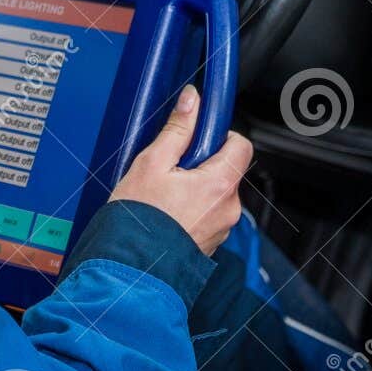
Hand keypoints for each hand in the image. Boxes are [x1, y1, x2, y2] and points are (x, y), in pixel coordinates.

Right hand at [109, 85, 251, 254]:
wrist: (130, 270)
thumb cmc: (139, 220)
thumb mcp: (152, 163)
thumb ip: (177, 130)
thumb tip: (193, 101)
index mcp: (221, 184)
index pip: (241, 144)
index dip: (219, 134)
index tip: (197, 134)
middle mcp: (230, 208)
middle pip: (225, 169)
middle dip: (200, 163)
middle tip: (168, 169)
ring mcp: (222, 228)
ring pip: (215, 193)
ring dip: (194, 187)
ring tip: (162, 195)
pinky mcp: (210, 243)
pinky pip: (207, 215)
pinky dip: (191, 209)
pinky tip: (165, 213)